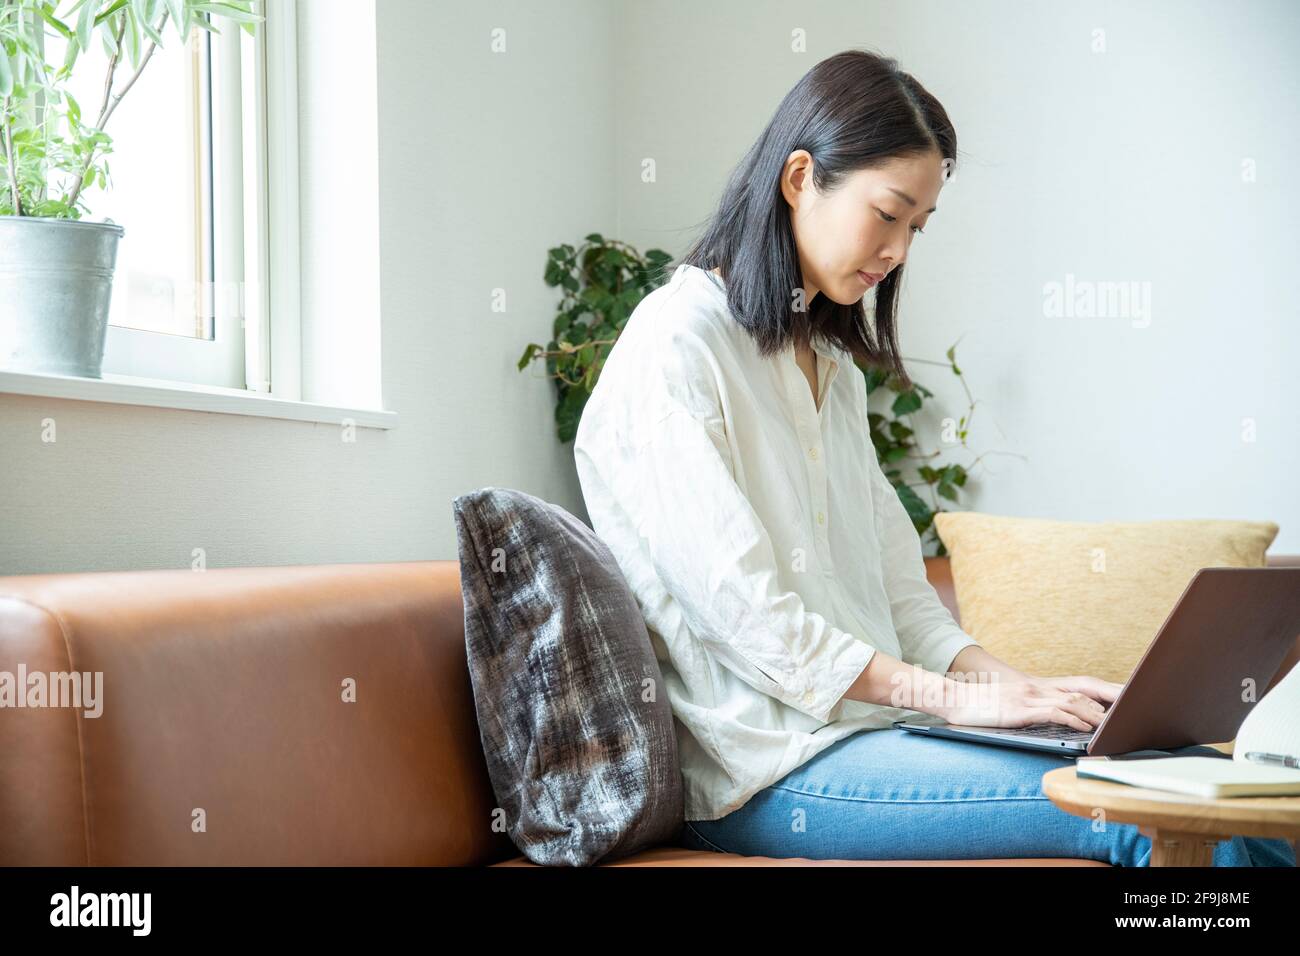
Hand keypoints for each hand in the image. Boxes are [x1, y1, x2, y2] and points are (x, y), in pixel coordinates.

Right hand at [938, 674, 1123, 731]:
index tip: (1122, 698)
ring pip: (1072, 702)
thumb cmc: (976, 706)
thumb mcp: (1005, 705)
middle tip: (1131, 706)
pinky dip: (1074, 720)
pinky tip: (1085, 728)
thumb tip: (1044, 721)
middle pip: (1080, 690)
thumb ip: (1026, 710)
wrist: (952, 698)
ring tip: (1115, 724)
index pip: (1075, 686)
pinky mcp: (1021, 709)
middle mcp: (1035, 688)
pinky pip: (1055, 713)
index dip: (1100, 691)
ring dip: (1095, 714)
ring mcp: (1029, 697)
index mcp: (1034, 687)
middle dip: (1107, 698)